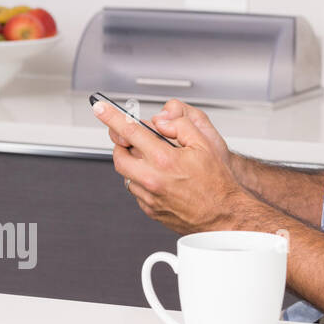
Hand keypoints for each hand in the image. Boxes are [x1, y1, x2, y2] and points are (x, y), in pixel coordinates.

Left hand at [93, 99, 245, 234]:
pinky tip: (161, 179)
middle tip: (132, 140)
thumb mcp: (206, 144)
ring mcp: (149, 196)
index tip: (100, 109)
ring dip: (134, 164)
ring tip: (156, 162)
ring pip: (127, 174)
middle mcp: (152, 178)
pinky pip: (136, 191)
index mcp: (164, 159)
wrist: (223, 215)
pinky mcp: (149, 209)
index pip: (130, 131)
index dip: (112, 117)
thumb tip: (161, 121)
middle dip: (122, 144)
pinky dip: (142, 181)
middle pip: (119, 155)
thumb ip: (180, 126)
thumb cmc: (217, 183)